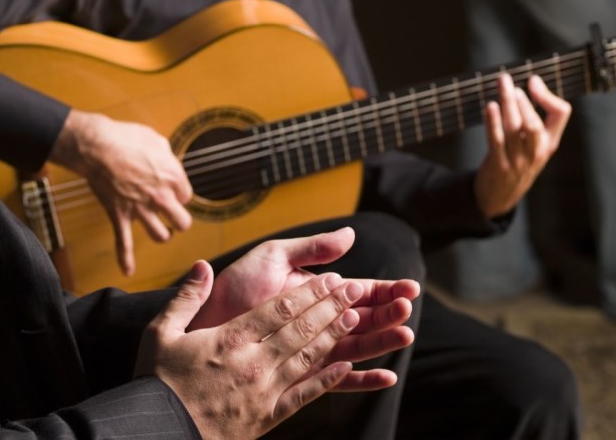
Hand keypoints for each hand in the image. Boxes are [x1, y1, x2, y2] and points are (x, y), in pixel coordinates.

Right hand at [50, 109, 192, 274]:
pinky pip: (123, 242)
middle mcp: (160, 197)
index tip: (171, 189)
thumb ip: (166, 155)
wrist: (96, 145)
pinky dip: (125, 258)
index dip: (179, 193)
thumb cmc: (126, 138)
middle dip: (178, 220)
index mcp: (173, 178)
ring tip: (162, 231)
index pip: (187, 196)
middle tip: (173, 216)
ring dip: (161, 234)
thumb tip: (168, 161)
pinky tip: (128, 270)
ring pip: (160, 235)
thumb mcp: (156, 140)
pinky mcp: (120, 216)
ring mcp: (140, 209)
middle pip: (182, 222)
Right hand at [134, 260, 412, 438]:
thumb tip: (201, 265)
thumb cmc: (156, 381)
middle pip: (301, 329)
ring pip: (308, 357)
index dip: (310, 292)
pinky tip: (347, 367)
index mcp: (231, 338)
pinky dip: (327, 380)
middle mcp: (254, 361)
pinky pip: (304, 396)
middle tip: (354, 291)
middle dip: (330, 307)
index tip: (330, 279)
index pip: (281, 309)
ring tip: (355, 318)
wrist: (157, 432)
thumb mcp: (160, 332)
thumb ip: (186, 297)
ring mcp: (264, 390)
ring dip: (334, 336)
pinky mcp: (267, 415)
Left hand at [188, 228, 418, 390]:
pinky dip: (362, 379)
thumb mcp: (275, 256)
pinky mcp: (301, 373)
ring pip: (356, 347)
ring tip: (405, 333)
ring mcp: (311, 348)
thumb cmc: (237, 286)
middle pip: (363, 319)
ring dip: (382, 341)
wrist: (206, 319)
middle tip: (407, 308)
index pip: (359, 291)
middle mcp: (318, 321)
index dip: (385, 289)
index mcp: (316, 293)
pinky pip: (337, 380)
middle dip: (388, 314)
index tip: (409, 287)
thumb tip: (351, 234)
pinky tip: (385, 376)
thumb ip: (313, 248)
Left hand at [474, 74, 570, 217]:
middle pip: (534, 122)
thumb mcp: (534, 146)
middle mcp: (537, 151)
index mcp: (549, 143)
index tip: (532, 81)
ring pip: (515, 128)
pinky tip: (490, 107)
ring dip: (507, 105)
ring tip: (501, 85)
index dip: (547, 95)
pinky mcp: (499, 165)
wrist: (500, 198)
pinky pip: (496, 141)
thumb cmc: (516, 164)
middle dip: (522, 100)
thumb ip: (533, 120)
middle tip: (508, 82)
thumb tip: (530, 87)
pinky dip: (493, 122)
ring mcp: (519, 160)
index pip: (561, 113)